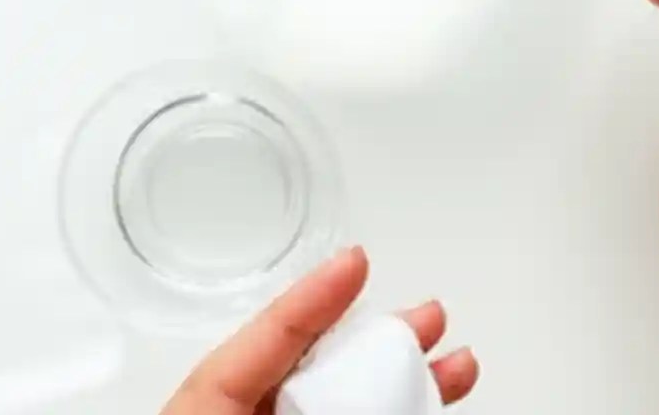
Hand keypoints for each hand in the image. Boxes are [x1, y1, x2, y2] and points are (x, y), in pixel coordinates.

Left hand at [161, 248, 478, 414]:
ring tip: (455, 362)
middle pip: (317, 365)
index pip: (263, 336)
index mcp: (203, 402)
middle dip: (379, 336)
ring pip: (347, 399)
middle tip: (426, 314)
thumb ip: (289, 388)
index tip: (357, 259)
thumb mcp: (223, 412)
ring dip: (406, 378)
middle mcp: (244, 414)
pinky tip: (438, 400)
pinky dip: (400, 411)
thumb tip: (356, 378)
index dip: (314, 296)